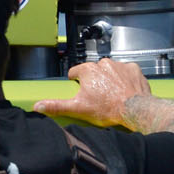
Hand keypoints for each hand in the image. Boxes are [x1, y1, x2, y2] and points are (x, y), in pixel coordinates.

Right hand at [33, 58, 150, 127]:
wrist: (135, 110)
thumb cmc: (108, 108)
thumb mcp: (78, 108)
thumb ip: (57, 106)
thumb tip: (38, 106)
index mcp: (88, 70)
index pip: (75, 73)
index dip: (77, 83)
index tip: (82, 93)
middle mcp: (103, 63)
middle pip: (93, 71)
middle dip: (94, 81)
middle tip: (98, 97)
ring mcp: (120, 65)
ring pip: (110, 70)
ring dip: (109, 79)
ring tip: (112, 94)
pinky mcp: (134, 69)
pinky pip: (126, 71)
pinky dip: (125, 79)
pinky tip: (124, 90)